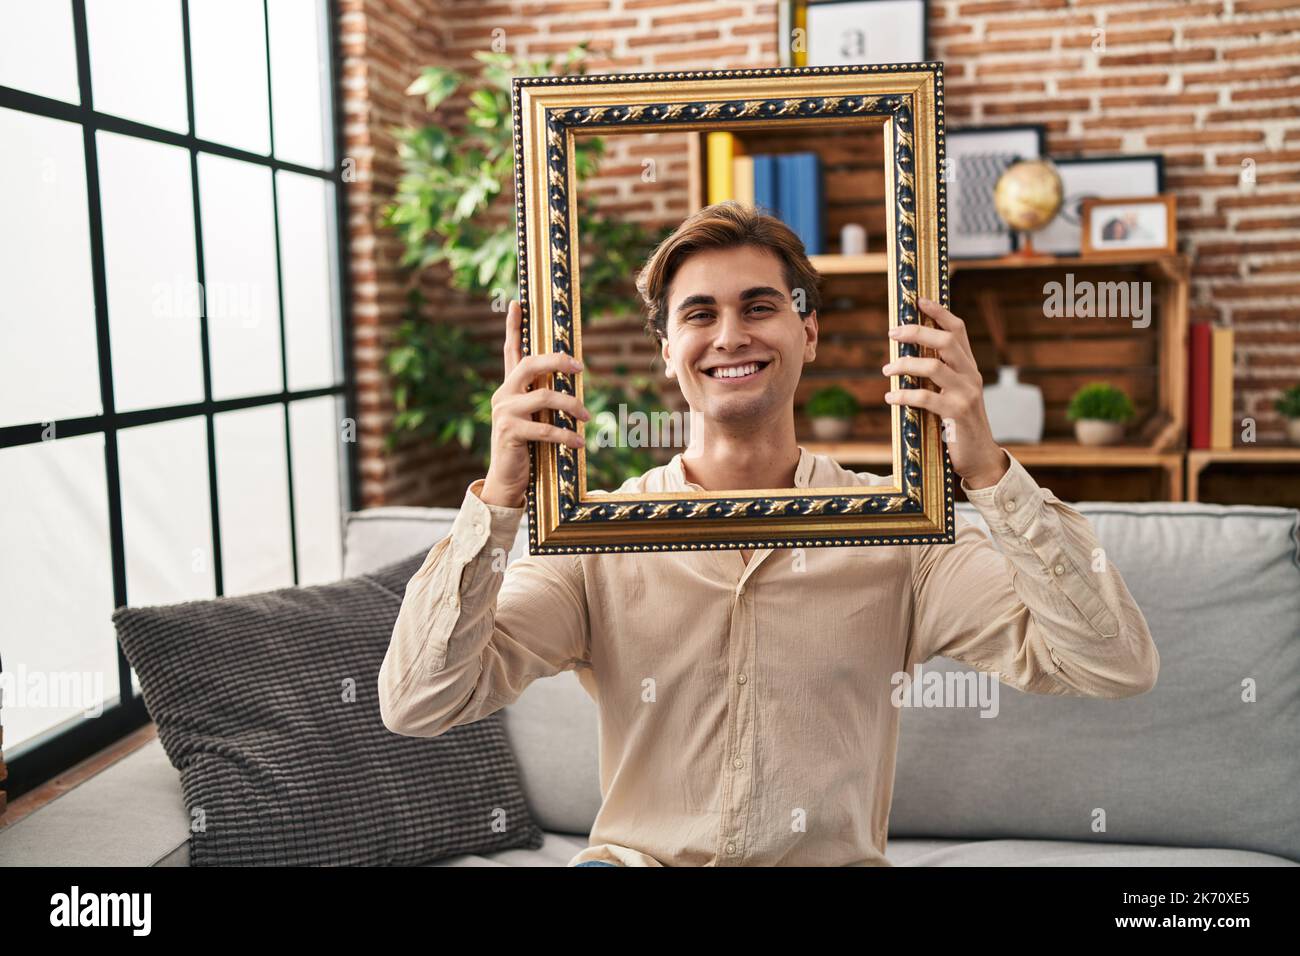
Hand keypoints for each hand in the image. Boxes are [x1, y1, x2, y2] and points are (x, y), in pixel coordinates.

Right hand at [480, 300, 590, 506]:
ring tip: (587, 417)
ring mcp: (505, 412)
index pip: (511, 350)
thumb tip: (572, 378)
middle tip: (580, 366)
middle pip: (530, 364)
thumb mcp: (535, 417)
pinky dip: (566, 434)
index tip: (517, 302)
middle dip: (557, 360)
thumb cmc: (527, 447)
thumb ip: (544, 398)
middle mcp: (503, 394)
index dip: (513, 326)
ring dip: (571, 405)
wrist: (506, 479)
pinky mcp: (510, 432)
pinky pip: (544, 427)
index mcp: (509, 387)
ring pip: (543, 396)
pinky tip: (580, 442)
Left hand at [881, 297, 1007, 489]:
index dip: (939, 312)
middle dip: (916, 333)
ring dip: (904, 365)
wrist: (979, 457)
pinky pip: (925, 398)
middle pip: (944, 342)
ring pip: (933, 367)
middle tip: (892, 334)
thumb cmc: (958, 423)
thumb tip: (908, 357)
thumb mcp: (953, 393)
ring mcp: (966, 394)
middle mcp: (970, 375)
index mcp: (968, 367)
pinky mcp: (957, 413)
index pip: (958, 330)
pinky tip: (891, 399)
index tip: (918, 300)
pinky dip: (904, 396)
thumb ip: (939, 375)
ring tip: (887, 370)